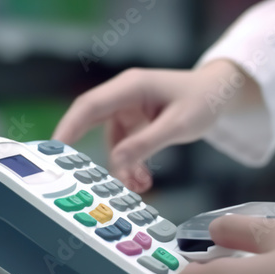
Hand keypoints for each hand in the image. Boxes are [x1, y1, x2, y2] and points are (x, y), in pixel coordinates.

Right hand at [52, 59, 260, 191]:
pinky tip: (143, 180)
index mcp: (131, 86)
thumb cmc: (203, 101)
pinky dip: (131, 163)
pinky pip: (124, 145)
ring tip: (137, 186)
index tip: (54, 150)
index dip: (69, 127)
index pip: (89, 106)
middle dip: (83, 151)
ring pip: (111, 140)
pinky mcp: (135, 120)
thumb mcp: (179, 125)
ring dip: (120, 165)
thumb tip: (116, 162)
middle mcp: (124, 94)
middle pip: (90, 121)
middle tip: (71, 175)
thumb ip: (147, 143)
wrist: (220, 94)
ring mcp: (128, 107)